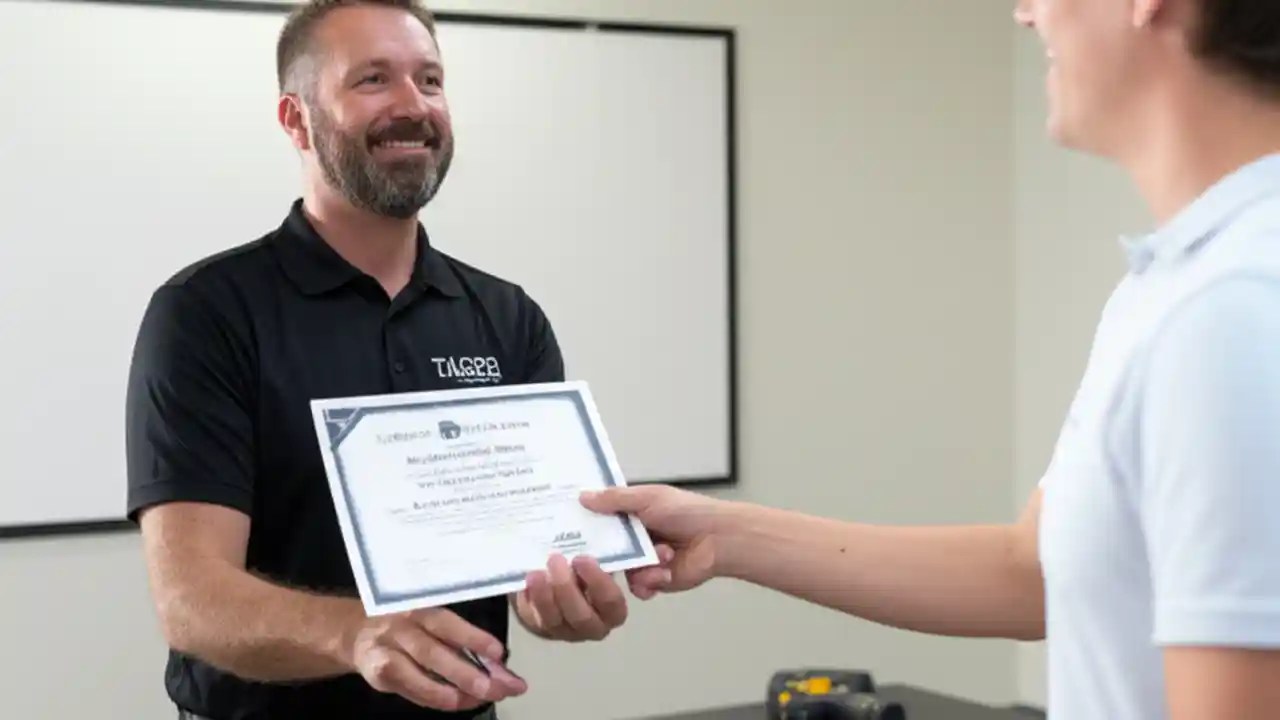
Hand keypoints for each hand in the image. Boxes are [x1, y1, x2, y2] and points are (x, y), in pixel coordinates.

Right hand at [343, 607, 526, 710]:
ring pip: (419, 676)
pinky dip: (434, 699)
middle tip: (495, 688)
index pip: (448, 624)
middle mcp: (401, 628)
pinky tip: (456, 703)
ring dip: (452, 692)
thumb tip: (500, 666)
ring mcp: (387, 652)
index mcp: (420, 609)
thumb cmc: (407, 626)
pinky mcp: (378, 675)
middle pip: (433, 653)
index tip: (499, 653)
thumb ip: (461, 642)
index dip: (473, 638)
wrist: (356, 632)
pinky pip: (410, 690)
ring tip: (479, 699)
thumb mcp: (430, 622)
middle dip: (467, 673)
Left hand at [512, 553, 628, 640]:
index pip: (611, 603)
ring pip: (554, 620)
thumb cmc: (586, 567)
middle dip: (566, 588)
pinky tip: (526, 580)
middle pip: (581, 616)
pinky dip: (529, 599)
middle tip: (555, 560)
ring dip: (544, 596)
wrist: (559, 578)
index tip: (581, 558)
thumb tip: (616, 540)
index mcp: (612, 610)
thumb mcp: (605, 559)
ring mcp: (565, 631)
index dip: (597, 583)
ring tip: (536, 572)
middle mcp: (592, 626)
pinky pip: (533, 618)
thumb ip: (616, 554)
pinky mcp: (540, 628)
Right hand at [579, 484, 724, 599]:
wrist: (718, 539)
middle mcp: (635, 539)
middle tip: (597, 557)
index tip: (570, 532)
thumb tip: (583, 496)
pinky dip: (650, 580)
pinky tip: (664, 571)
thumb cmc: (686, 512)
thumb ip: (614, 499)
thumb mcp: (647, 498)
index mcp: (631, 515)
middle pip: (606, 550)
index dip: (587, 527)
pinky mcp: (655, 581)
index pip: (600, 522)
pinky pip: (639, 587)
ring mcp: (644, 561)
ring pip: (622, 571)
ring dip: (641, 565)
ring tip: (663, 555)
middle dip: (606, 554)